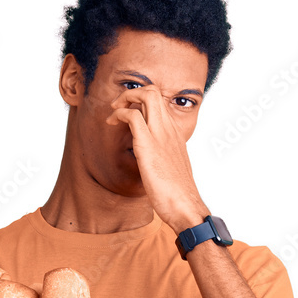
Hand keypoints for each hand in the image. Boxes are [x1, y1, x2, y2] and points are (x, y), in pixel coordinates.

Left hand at [105, 84, 209, 232]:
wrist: (185, 206)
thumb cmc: (178, 194)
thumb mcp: (173, 169)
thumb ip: (165, 159)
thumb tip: (155, 162)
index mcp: (176, 134)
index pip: (161, 104)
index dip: (142, 101)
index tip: (129, 111)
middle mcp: (170, 129)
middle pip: (154, 92)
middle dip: (132, 92)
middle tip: (119, 106)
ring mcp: (160, 135)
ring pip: (146, 95)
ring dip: (124, 97)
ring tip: (113, 111)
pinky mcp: (148, 145)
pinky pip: (132, 115)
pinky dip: (119, 113)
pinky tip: (111, 122)